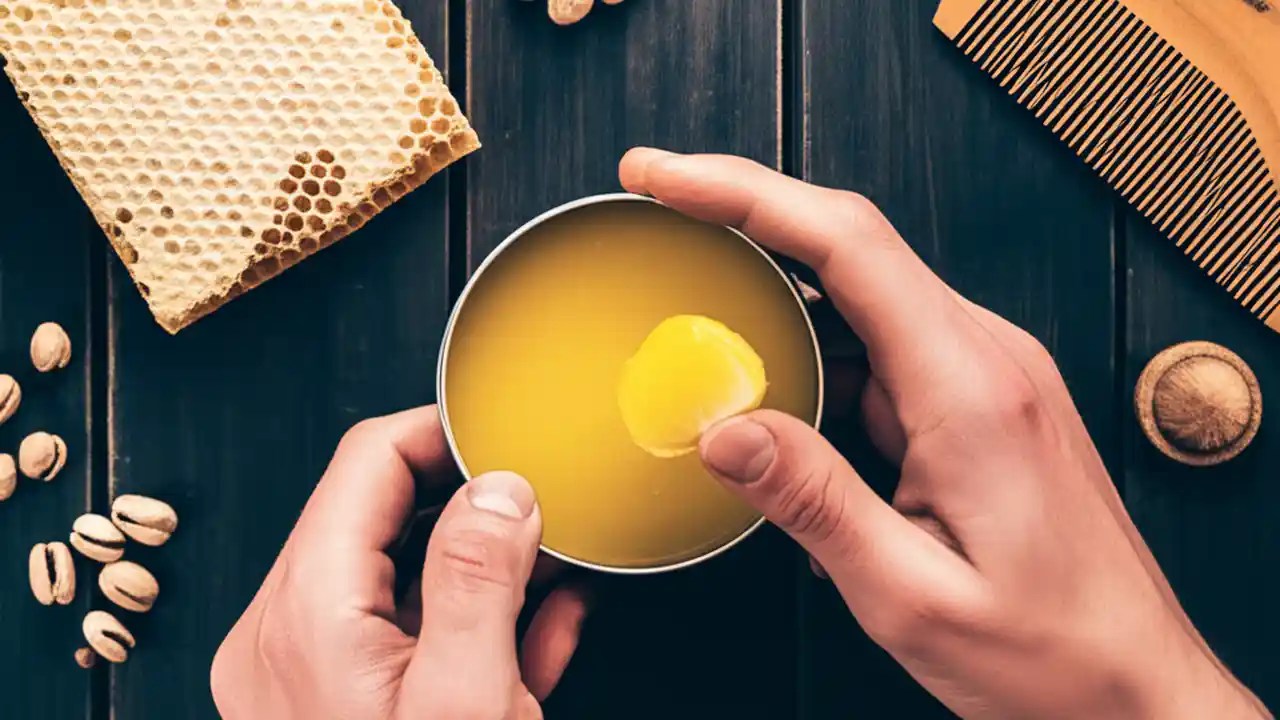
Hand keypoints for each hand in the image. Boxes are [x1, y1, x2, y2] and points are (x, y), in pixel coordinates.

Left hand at [211, 406, 586, 718]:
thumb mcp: (467, 703)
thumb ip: (476, 581)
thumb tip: (498, 485)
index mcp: (307, 614)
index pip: (365, 465)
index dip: (441, 433)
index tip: (508, 432)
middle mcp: (286, 632)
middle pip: (379, 512)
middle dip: (473, 502)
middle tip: (549, 505)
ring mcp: (304, 669)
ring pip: (397, 569)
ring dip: (480, 561)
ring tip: (556, 572)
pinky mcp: (335, 700)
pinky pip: (399, 628)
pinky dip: (465, 617)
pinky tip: (536, 629)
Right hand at [620, 149, 1269, 718]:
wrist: (1137, 685)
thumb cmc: (1048, 652)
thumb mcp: (912, 595)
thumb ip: (812, 502)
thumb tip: (721, 428)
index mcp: (971, 388)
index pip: (848, 244)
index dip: (745, 193)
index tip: (664, 179)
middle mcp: (985, 359)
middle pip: (848, 250)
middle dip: (743, 224)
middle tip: (655, 219)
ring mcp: (987, 375)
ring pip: (861, 301)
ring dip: (776, 302)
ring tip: (696, 318)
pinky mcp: (979, 403)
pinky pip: (882, 352)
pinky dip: (816, 357)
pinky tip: (774, 391)